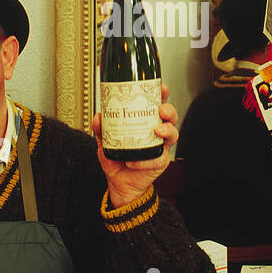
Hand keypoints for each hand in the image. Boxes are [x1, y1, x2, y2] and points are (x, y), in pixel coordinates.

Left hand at [92, 84, 176, 209]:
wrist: (119, 184)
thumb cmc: (117, 159)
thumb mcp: (105, 140)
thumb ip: (101, 128)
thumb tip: (99, 117)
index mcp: (145, 122)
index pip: (157, 104)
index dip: (161, 95)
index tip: (161, 88)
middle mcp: (156, 132)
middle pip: (170, 117)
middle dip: (169, 110)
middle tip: (160, 110)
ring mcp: (159, 147)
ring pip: (173, 134)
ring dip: (167, 130)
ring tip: (156, 130)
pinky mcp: (159, 162)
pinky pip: (158, 159)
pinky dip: (145, 161)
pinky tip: (133, 161)